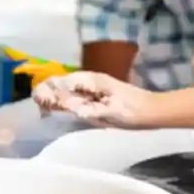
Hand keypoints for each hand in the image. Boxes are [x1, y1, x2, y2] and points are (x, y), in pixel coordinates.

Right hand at [31, 71, 156, 128]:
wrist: (153, 111)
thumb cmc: (134, 111)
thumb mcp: (113, 113)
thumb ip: (91, 109)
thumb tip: (69, 106)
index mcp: (91, 81)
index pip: (62, 81)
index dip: (48, 90)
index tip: (40, 102)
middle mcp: (89, 81)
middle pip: (61, 83)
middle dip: (47, 92)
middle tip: (39, 108)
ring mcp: (91, 89)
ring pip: (66, 89)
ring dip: (53, 97)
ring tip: (43, 109)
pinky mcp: (94, 97)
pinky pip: (73, 96)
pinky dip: (62, 102)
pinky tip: (57, 109)